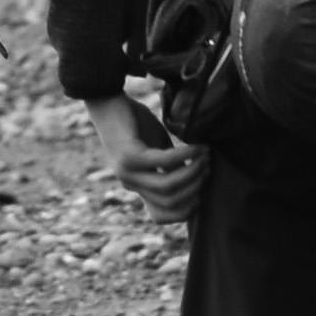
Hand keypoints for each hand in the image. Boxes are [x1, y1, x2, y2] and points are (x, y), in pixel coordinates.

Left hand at [90, 93, 201, 222]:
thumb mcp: (157, 149)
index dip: (185, 211)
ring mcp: (127, 171)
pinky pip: (164, 161)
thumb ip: (172, 167)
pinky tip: (197, 147)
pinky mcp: (129, 155)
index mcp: (136, 185)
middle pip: (169, 201)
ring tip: (206, 156)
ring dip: (193, 173)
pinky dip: (185, 155)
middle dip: (195, 188)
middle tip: (209, 167)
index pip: (160, 215)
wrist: (105, 100)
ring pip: (168, 186)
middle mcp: (130, 183)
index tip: (203, 195)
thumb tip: (198, 178)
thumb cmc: (134, 122)